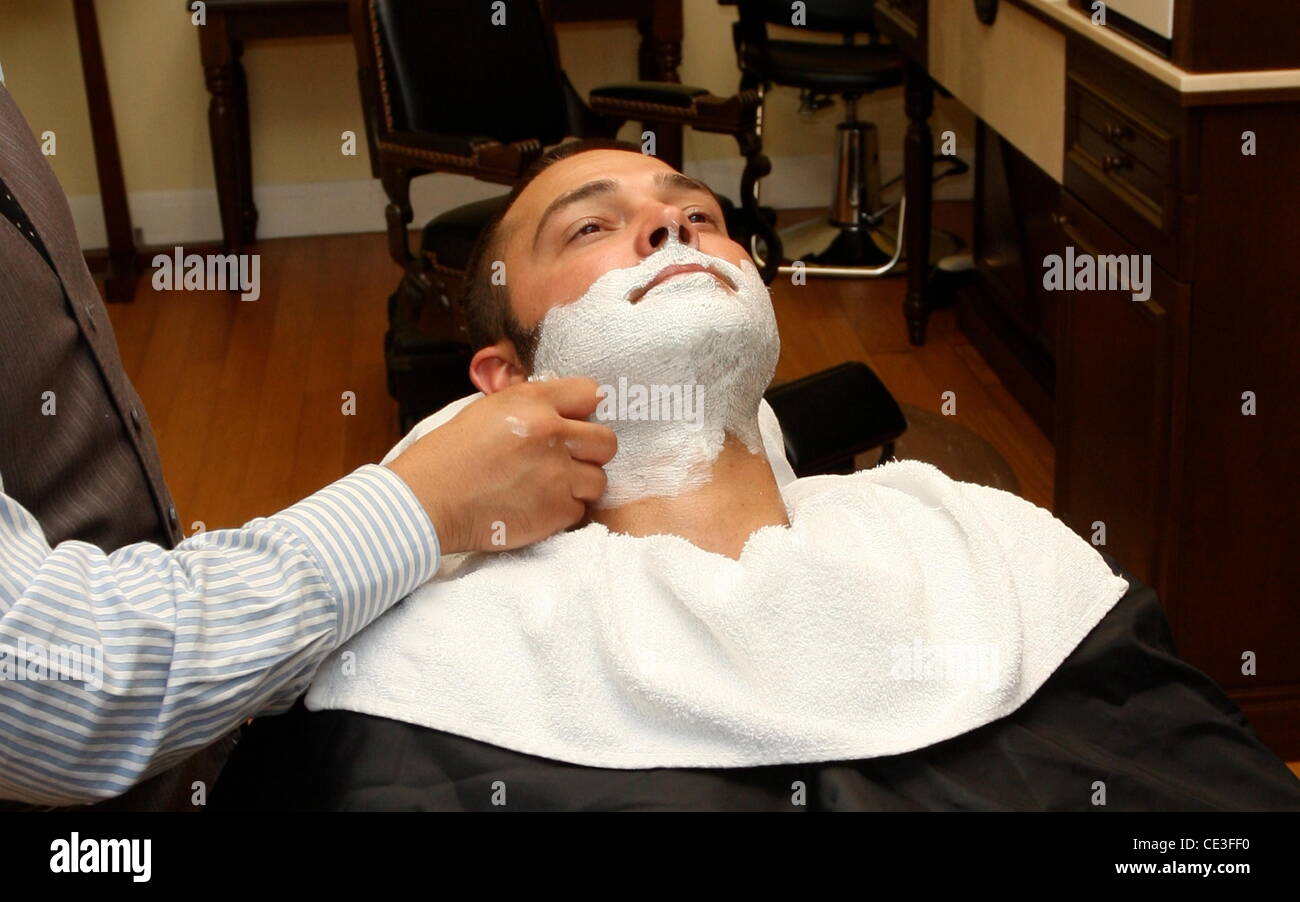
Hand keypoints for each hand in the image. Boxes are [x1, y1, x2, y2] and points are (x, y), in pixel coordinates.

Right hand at [386, 378, 616, 554]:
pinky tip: (535, 506)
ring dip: (578, 485)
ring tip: (547, 487)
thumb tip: (566, 408)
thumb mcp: (487, 410)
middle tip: (565, 460)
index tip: (576, 421)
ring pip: (598, 480)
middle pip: (606, 441)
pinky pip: (580, 510)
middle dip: (589, 451)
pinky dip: (562, 512)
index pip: (591, 393)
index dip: (585, 410)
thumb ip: (531, 404)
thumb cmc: (449, 454)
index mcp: (533, 403)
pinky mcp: (556, 512)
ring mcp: (557, 476)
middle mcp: (551, 435)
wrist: (427, 500)